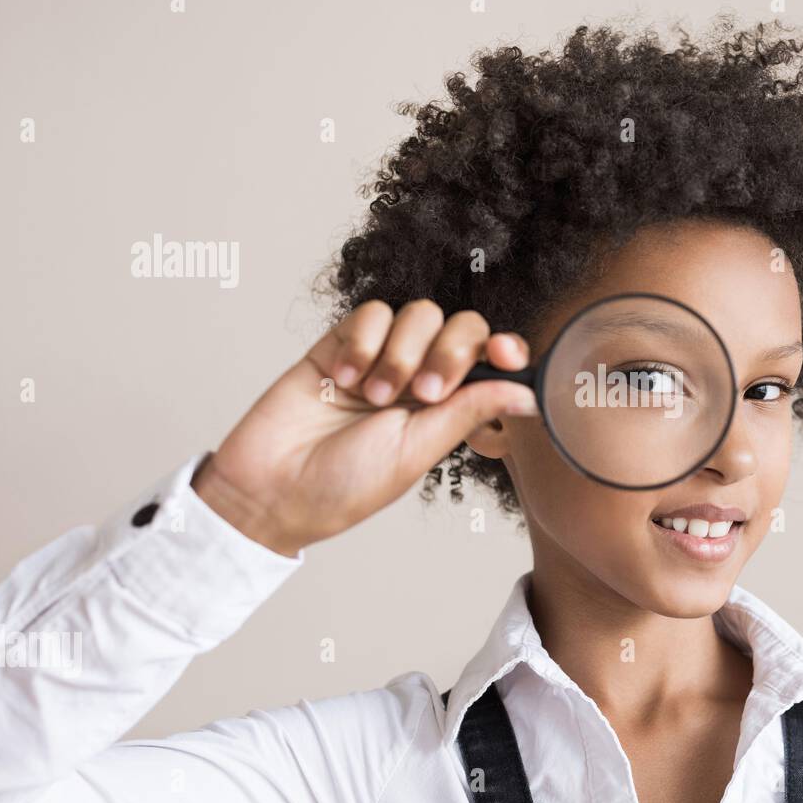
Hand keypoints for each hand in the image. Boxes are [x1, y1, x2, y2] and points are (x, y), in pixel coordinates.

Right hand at [191, 300, 536, 555]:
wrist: (272, 489)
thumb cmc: (345, 485)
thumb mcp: (418, 451)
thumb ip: (469, 411)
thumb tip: (530, 395)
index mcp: (449, 408)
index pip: (491, 362)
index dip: (505, 351)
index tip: (505, 355)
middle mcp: (420, 378)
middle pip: (461, 327)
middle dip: (451, 351)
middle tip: (424, 392)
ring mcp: (381, 358)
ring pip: (419, 314)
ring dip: (403, 352)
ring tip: (374, 395)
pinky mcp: (341, 344)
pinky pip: (372, 313)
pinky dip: (365, 340)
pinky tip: (345, 377)